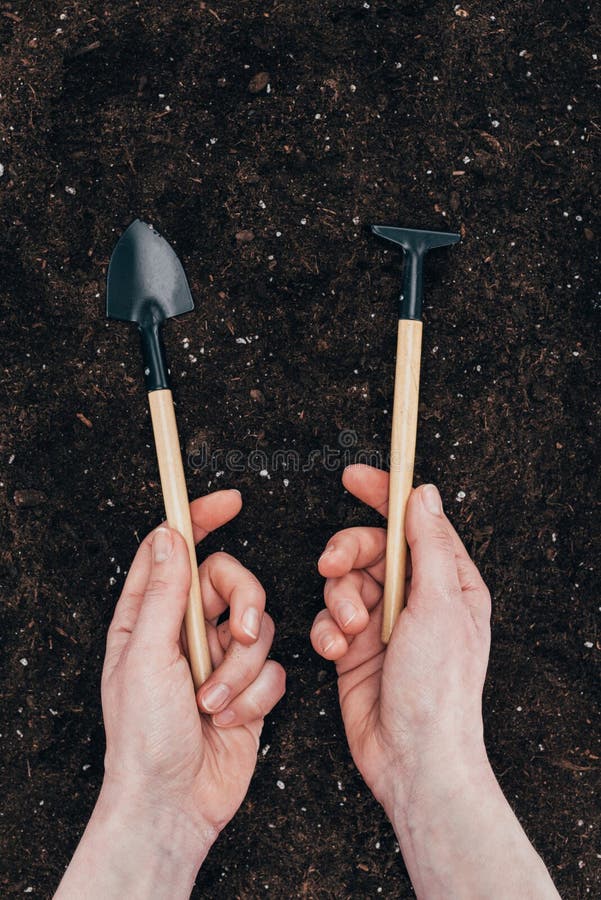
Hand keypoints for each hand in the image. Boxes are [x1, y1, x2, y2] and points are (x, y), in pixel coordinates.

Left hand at [57, 490, 284, 898]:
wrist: (175, 803)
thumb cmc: (145, 737)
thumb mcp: (147, 655)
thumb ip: (164, 592)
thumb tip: (170, 534)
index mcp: (150, 616)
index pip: (176, 549)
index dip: (200, 519)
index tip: (230, 502)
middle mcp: (187, 631)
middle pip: (233, 582)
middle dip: (244, 607)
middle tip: (237, 636)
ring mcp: (220, 659)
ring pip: (260, 628)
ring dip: (241, 670)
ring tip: (213, 703)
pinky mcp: (249, 688)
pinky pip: (274, 669)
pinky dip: (256, 696)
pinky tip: (231, 720)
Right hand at [311, 465, 490, 810]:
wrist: (412, 757)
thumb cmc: (438, 688)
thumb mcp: (438, 604)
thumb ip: (427, 544)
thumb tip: (423, 494)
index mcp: (446, 582)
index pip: (412, 522)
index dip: (382, 495)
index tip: (353, 478)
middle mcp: (415, 598)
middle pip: (369, 548)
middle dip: (346, 555)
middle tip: (332, 568)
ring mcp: (382, 623)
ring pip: (343, 582)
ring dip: (337, 601)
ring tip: (349, 629)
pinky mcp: (354, 648)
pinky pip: (327, 619)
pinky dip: (325, 630)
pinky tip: (334, 650)